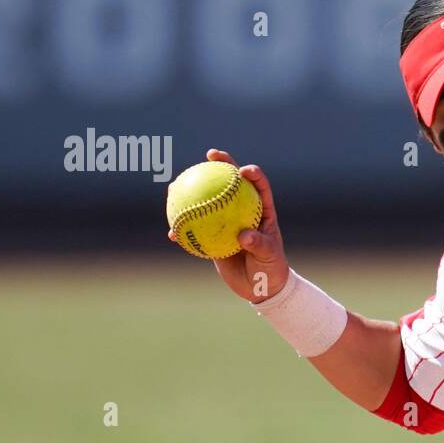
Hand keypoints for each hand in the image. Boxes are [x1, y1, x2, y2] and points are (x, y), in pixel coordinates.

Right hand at [167, 149, 289, 302]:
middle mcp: (243, 211)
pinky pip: (196, 231)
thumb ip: (258, 244)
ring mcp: (227, 223)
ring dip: (191, 192)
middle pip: (231, 183)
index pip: (258, 185)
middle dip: (221, 164)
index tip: (241, 170)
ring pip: (208, 202)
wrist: (261, 287)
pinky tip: (172, 232)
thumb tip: (243, 235)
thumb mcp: (269, 256)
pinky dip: (184, 230)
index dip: (252, 173)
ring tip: (175, 186)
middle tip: (209, 155)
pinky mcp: (214, 238)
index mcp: (261, 210)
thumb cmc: (271, 268)